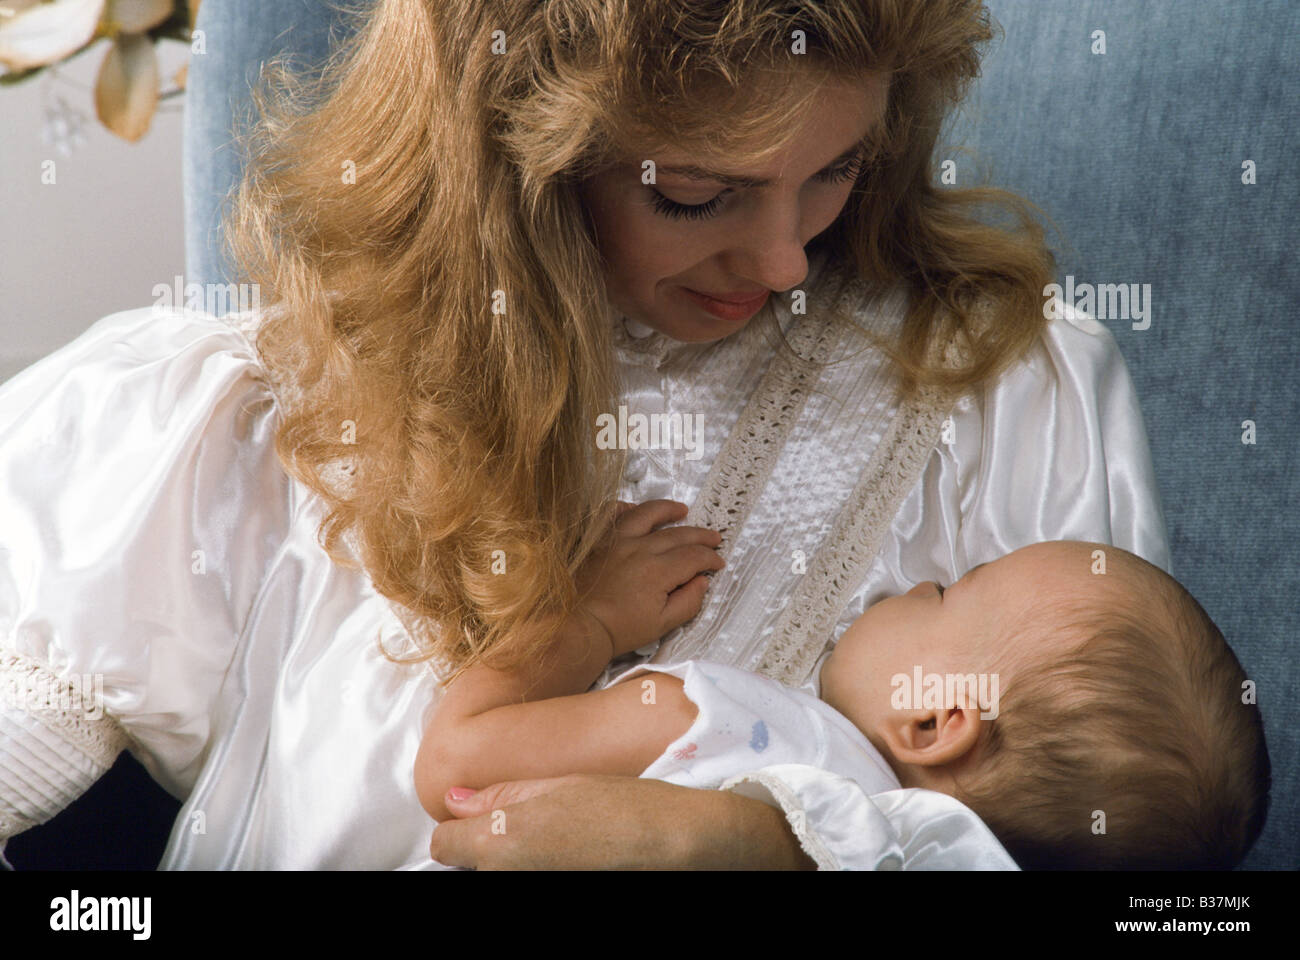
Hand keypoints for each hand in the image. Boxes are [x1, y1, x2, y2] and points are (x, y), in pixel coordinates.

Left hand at [427, 774, 815, 869]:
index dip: (464, 826)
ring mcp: (532, 891)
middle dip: (493, 844)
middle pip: (473, 863)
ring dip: (520, 859)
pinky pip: (530, 882)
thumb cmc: (623, 808)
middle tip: (542, 825)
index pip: (443, 845)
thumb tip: (455, 799)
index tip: (487, 815)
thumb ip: (499, 796)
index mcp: (497, 844)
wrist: (678, 846)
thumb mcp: (557, 785)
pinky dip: (544, 870)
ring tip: (564, 841)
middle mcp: (505, 879)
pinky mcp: (558, 900)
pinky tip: (576, 858)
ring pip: (502, 875)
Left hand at [575, 500, 723, 658]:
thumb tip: (702, 581)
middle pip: (678, 534)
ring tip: (682, 509)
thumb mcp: (663, 624)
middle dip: (701, 535)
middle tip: (714, 537)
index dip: (710, 558)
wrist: (579, 626)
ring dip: (668, 510)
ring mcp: (617, 540)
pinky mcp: (598, 540)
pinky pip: (612, 514)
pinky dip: (626, 508)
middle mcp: (640, 548)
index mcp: (658, 570)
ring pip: (647, 514)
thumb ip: (688, 601)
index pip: (694, 556)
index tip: (717, 563)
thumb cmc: (620, 629)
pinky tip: (636, 509)